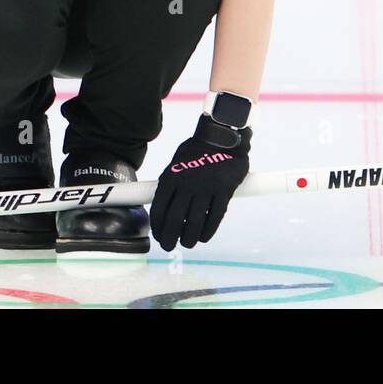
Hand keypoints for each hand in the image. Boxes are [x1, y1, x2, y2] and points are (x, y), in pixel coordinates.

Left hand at [149, 114, 251, 250]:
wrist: (223, 136)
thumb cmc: (198, 150)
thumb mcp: (177, 162)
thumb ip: (170, 182)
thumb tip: (164, 203)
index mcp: (171, 178)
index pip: (160, 209)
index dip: (158, 227)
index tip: (159, 236)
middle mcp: (186, 185)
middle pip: (175, 220)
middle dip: (170, 238)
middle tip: (169, 247)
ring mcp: (206, 189)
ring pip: (195, 222)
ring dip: (190, 237)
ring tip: (188, 243)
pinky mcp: (224, 191)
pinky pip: (215, 217)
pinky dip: (208, 231)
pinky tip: (204, 237)